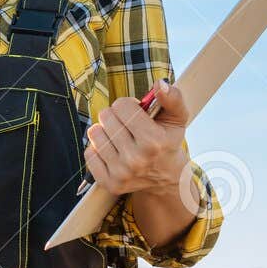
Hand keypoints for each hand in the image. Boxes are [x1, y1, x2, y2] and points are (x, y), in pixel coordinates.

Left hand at [83, 79, 190, 197]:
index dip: (127, 105)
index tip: (136, 113)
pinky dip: (97, 149)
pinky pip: (89, 153)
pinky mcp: (109, 183)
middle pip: (105, 117)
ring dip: (105, 131)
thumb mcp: (177, 118)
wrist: (166, 177)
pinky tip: (113, 152)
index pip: (121, 106)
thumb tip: (159, 84)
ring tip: (119, 137)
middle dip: (115, 116)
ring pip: (94, 133)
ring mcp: (121, 173)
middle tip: (127, 126)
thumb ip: (172, 97)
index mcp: (154, 141)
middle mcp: (136, 159)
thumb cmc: (168, 141)